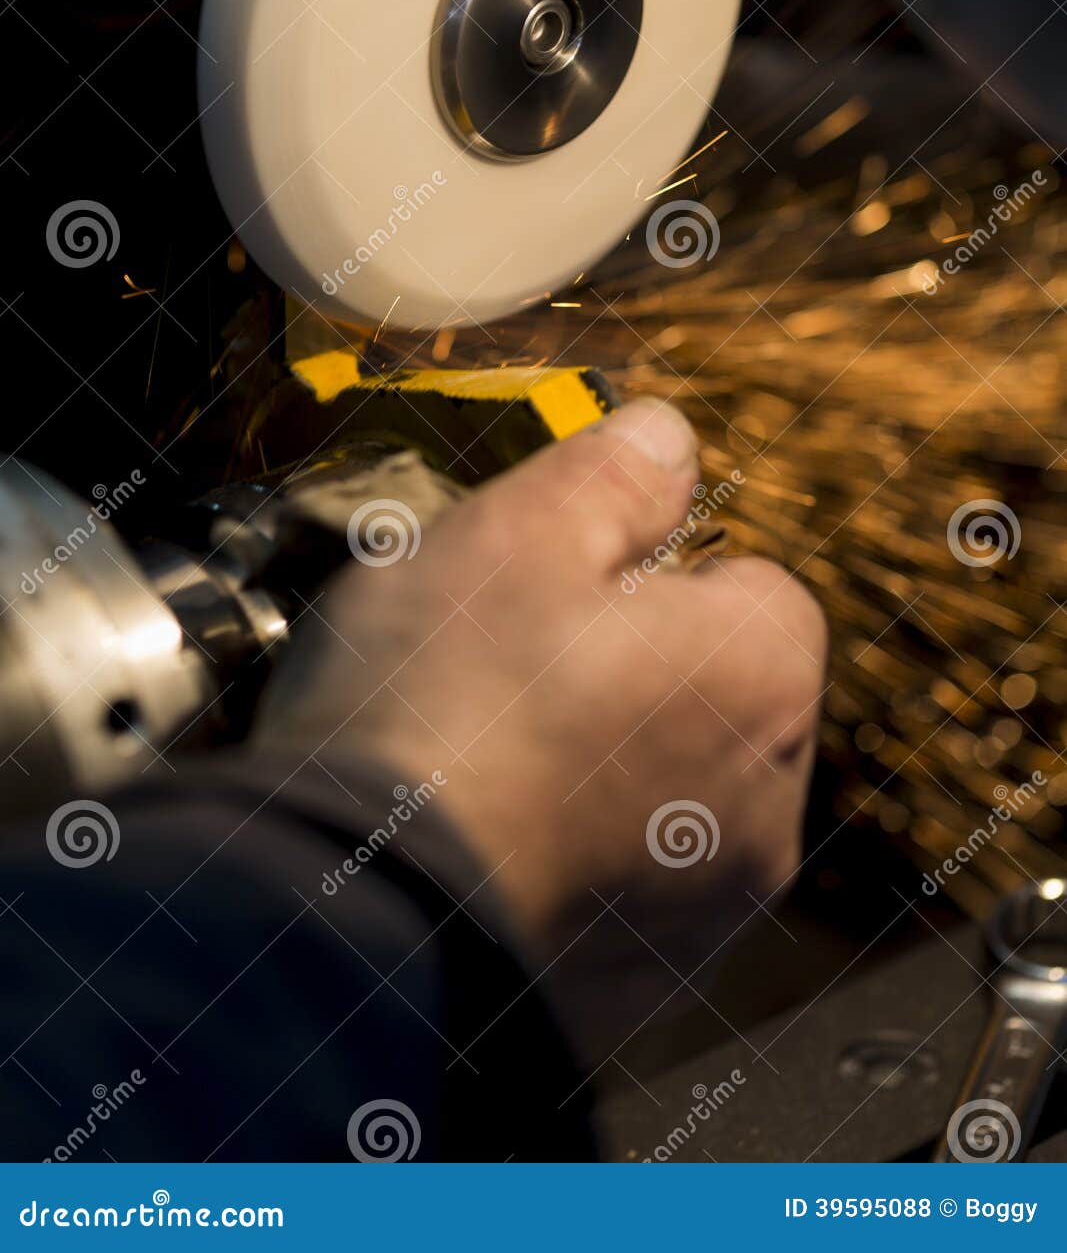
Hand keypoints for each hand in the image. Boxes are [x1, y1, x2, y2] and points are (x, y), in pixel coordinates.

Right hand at [257, 399, 825, 1056]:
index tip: (556, 587)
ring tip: (477, 758)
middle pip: (707, 690)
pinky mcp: (639, 990)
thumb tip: (669, 439)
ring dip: (597, 768)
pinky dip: (564, 862)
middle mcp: (768, 804)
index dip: (648, 568)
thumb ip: (615, 471)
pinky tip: (479, 842)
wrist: (356, 922)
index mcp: (762, 674)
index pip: (748, 581)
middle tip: (505, 668)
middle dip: (628, 667)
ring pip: (663, 793)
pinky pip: (616, 891)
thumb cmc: (442, 704)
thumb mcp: (518, 532)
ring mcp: (707, 911)